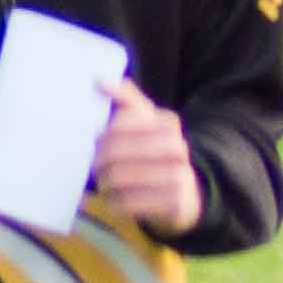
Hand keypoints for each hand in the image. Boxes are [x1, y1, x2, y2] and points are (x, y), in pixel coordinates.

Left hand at [90, 80, 203, 231]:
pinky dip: (116, 202)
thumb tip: (98, 80)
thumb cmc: (155, 153)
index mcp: (168, 123)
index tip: (95, 140)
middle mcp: (177, 147)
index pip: (122, 123)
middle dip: (100, 159)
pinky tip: (114, 199)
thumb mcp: (146, 123)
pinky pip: (132, 201)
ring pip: (123, 177)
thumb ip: (125, 98)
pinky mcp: (176, 202)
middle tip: (94, 166)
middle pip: (119, 151)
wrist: (188, 192)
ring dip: (106, 182)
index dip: (103, 134)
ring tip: (103, 183)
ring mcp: (179, 175)